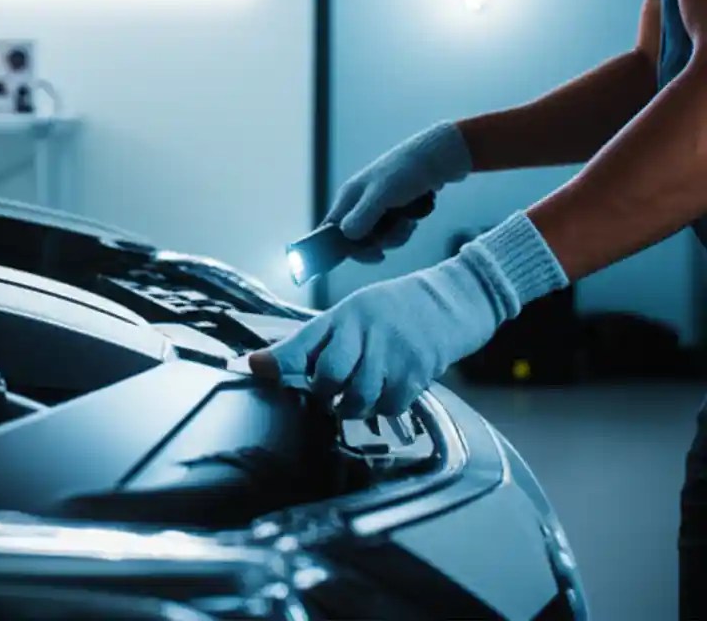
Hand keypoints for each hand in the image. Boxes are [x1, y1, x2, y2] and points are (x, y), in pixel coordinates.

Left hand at [250, 213, 567, 417]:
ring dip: (353, 406)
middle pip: (328, 376)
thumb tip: (270, 364)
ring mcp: (392, 350)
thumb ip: (319, 340)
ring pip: (357, 397)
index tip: (252, 368)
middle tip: (331, 392)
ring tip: (356, 397)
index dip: (276, 360)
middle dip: (324, 393)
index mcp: (344, 315)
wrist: (454, 298)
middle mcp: (364, 330)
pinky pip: (390, 404)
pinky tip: (387, 394)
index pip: (302, 341)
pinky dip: (385, 408)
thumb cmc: (397, 309)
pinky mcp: (418, 369)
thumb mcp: (355, 312)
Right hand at [326, 122, 470, 262]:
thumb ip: (362, 217)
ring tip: (409, 221)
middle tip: (392, 238)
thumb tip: (346, 236)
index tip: (367, 255)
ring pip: (378, 237)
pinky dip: (405, 229)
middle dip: (377, 242)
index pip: (331, 231)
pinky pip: (394, 231)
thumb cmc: (409, 171)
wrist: (441, 156)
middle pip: (357, 239)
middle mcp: (358, 202)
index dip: (342, 247)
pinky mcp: (395, 208)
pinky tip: (414, 218)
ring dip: (396, 236)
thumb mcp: (382, 195)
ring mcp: (377, 205)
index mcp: (348, 196)